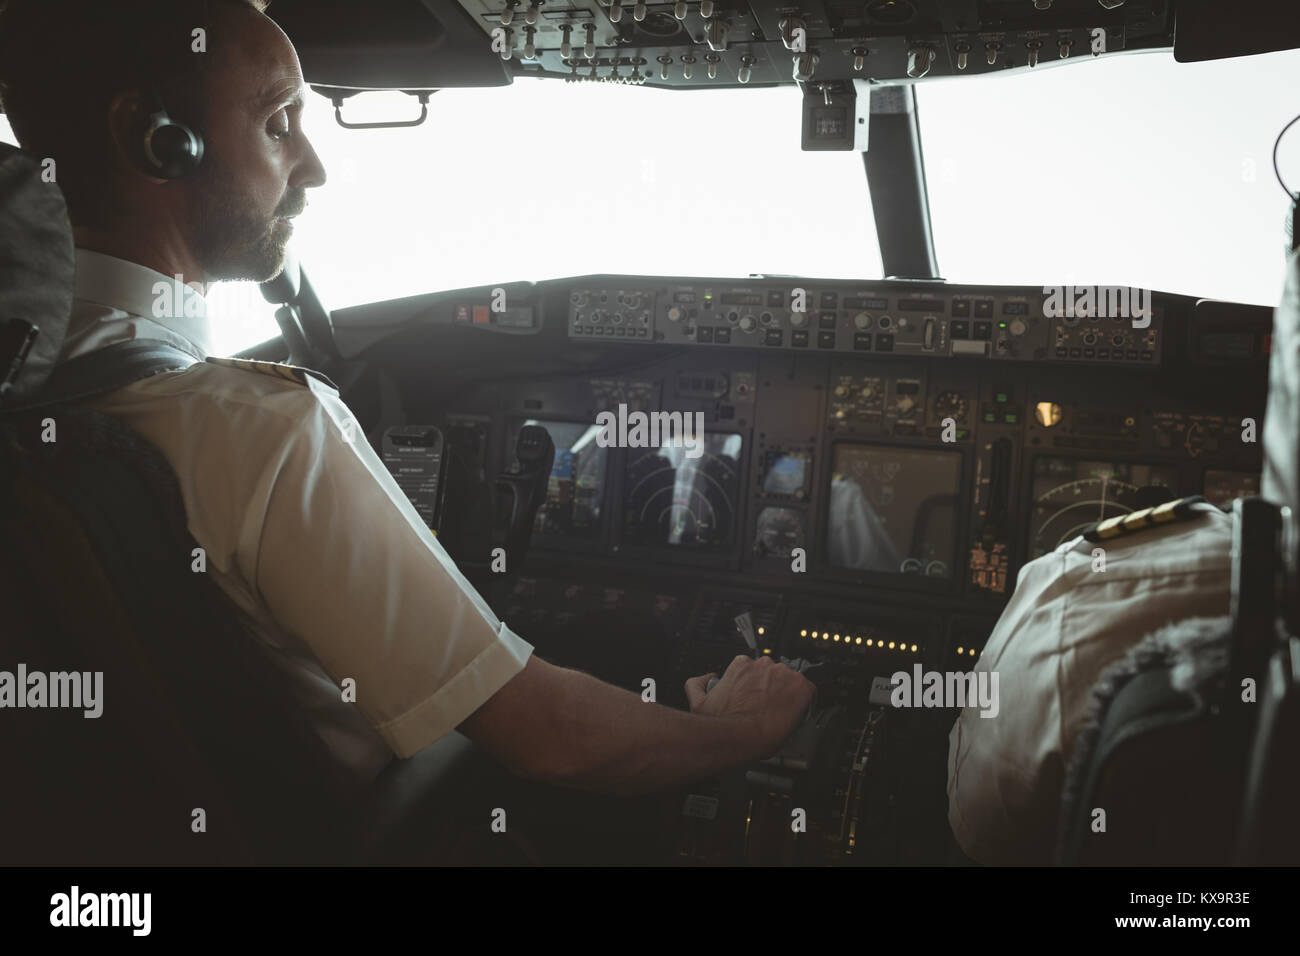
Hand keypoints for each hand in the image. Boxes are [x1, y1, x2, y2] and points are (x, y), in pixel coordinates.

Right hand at [683, 655, 816, 757]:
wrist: (739, 736)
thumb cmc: (721, 723)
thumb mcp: (698, 702)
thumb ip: (697, 684)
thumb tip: (706, 678)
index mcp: (741, 665)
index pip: (754, 670)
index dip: (756, 686)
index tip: (756, 698)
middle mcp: (763, 666)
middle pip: (773, 674)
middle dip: (772, 689)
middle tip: (768, 708)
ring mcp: (783, 675)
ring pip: (791, 682)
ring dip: (788, 696)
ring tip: (780, 715)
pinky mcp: (801, 687)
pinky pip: (809, 692)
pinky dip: (805, 703)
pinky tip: (796, 715)